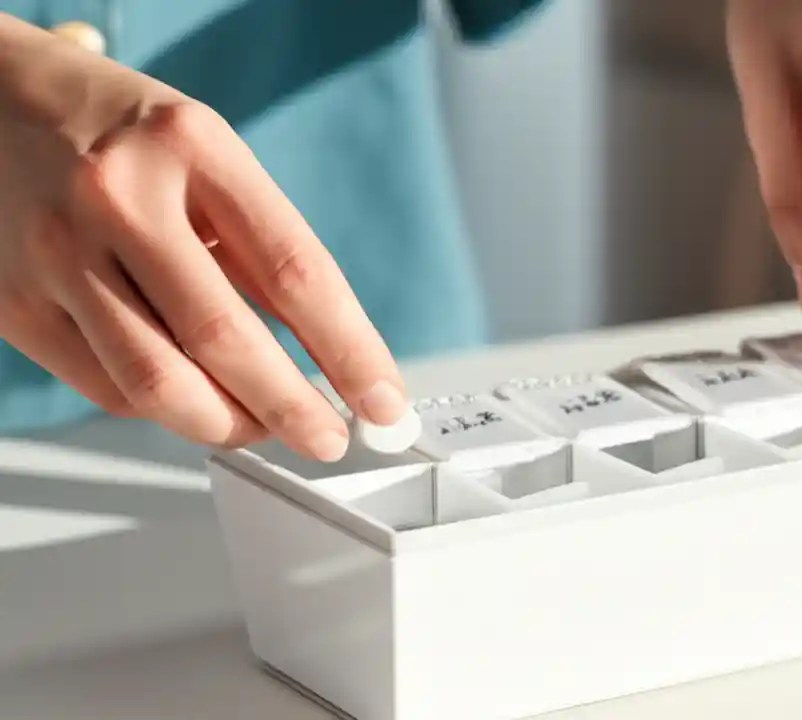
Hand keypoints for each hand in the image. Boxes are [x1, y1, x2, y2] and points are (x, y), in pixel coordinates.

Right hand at [0, 15, 405, 459]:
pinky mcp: (13, 302)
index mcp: (191, 147)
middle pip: (224, 339)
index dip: (349, 352)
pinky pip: (106, 388)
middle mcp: (118, 197)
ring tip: (267, 427)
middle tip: (330, 436)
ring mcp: (55, 253)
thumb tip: (331, 352)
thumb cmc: (121, 131)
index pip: (294, 271)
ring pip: (158, 383)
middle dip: (293, 408)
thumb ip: (260, 244)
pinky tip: (197, 400)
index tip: (384, 401)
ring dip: (230, 424)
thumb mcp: (206, 154)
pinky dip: (165, 411)